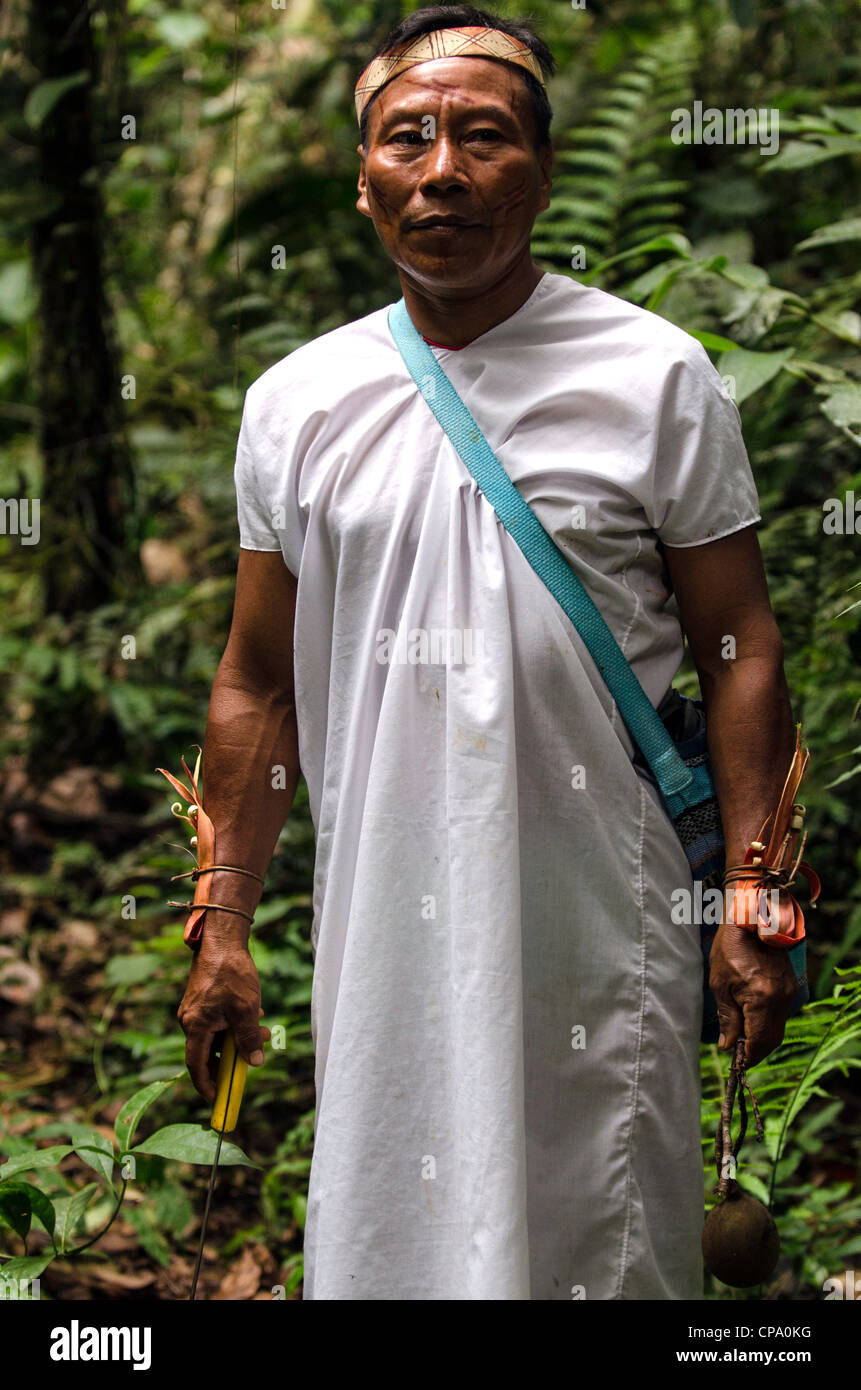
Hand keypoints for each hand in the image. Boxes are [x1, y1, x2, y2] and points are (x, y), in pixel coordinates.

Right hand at [178, 940, 269, 1101]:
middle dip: (232, 1057)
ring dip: (237, 1037)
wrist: (222, 940)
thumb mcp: (246, 1008)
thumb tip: (255, 1062)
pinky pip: (215, 1021)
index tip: (218, 1098)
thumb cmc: (232, 973)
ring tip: (261, 1028)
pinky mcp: (201, 1000)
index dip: (206, 1085)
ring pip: (215, 1035)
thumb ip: (249, 1038)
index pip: (196, 1065)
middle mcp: (189, 1020)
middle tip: (255, 1055)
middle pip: (208, 1051)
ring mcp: (194, 1009)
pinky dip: (233, 1023)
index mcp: (195, 1026)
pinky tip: (253, 1012)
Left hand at [708, 917, 798, 1066]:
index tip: (737, 1065)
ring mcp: (789, 992)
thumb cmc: (730, 947)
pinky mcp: (791, 986)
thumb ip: (727, 1018)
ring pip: (778, 1027)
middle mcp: (781, 998)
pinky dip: (768, 1023)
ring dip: (763, 1038)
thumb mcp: (720, 984)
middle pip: (773, 1039)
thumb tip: (728, 1046)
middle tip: (738, 1057)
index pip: (760, 1040)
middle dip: (756, 1051)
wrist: (752, 920)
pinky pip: (781, 1014)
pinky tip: (752, 1022)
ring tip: (742, 1040)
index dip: (749, 1056)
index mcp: (762, 998)